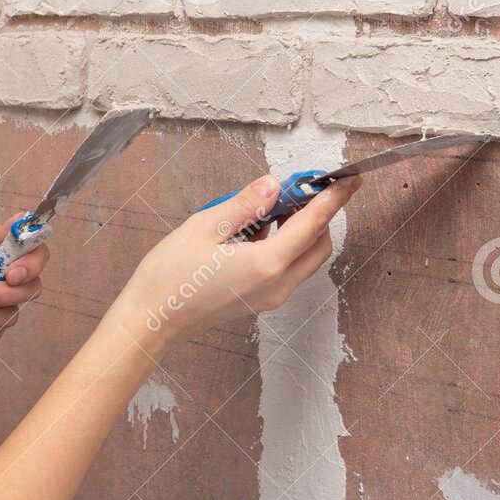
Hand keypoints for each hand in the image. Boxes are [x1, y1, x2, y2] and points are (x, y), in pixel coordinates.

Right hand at [118, 172, 361, 345]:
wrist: (151, 319)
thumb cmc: (170, 276)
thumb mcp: (204, 226)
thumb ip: (244, 204)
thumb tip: (272, 185)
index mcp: (266, 264)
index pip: (312, 225)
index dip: (333, 199)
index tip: (348, 180)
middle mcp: (276, 285)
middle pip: (318, 246)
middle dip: (318, 215)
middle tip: (299, 189)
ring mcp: (270, 297)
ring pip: (305, 260)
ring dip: (301, 231)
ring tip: (272, 206)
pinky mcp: (259, 301)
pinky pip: (287, 270)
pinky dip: (285, 246)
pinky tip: (256, 230)